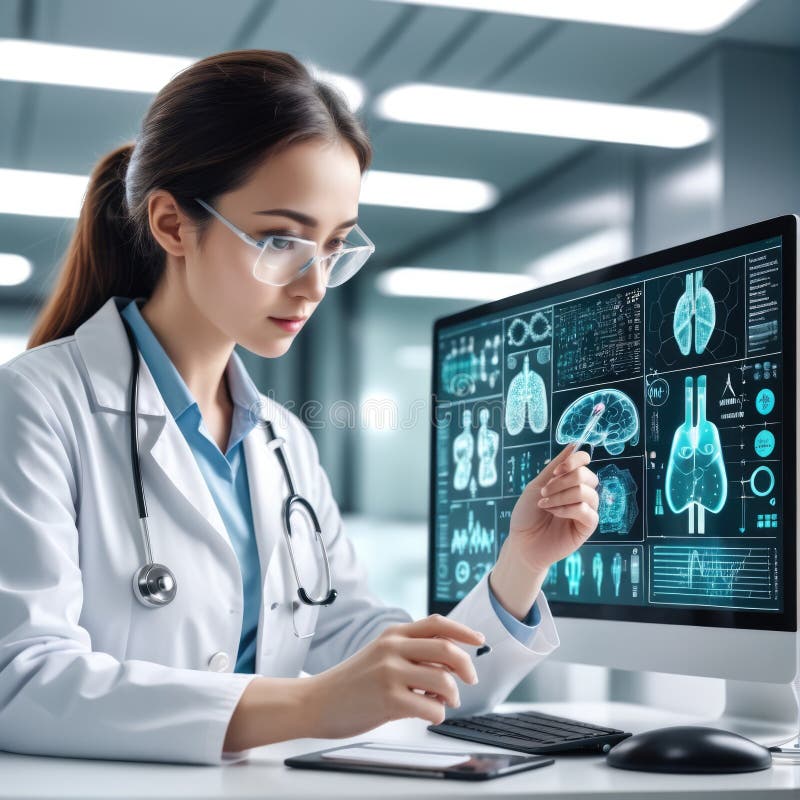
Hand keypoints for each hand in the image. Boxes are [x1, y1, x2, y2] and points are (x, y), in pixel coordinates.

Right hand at [304, 615, 484, 737]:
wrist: (316, 702)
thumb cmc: (352, 682)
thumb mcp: (379, 654)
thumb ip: (410, 653)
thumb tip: (449, 663)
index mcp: (393, 634)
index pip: (437, 623)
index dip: (463, 631)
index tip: (479, 640)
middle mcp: (393, 648)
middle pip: (447, 648)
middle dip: (467, 666)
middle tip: (470, 680)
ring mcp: (390, 673)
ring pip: (444, 679)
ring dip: (452, 695)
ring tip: (444, 702)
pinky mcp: (388, 699)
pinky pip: (431, 707)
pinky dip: (437, 714)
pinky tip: (428, 714)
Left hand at [506, 443, 599, 576]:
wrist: (521, 541)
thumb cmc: (527, 514)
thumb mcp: (537, 485)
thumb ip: (555, 467)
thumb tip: (574, 445)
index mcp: (570, 482)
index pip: (584, 463)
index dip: (575, 460)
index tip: (556, 470)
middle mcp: (581, 495)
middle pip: (588, 476)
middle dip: (563, 481)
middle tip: (544, 492)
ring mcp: (585, 511)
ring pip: (588, 493)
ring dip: (562, 496)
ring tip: (545, 504)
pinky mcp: (587, 528)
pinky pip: (588, 512)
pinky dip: (568, 509)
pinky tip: (554, 513)